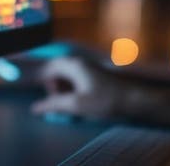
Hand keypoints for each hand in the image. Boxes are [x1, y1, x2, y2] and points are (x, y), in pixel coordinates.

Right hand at [31, 56, 146, 120]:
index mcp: (72, 65)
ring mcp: (85, 68)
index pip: (47, 67)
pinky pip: (73, 79)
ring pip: (63, 76)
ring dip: (60, 89)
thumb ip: (54, 104)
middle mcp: (77, 62)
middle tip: (56, 101)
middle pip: (54, 71)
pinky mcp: (91, 75)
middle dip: (51, 86)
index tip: (36, 89)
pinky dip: (69, 89)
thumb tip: (35, 107)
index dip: (39, 78)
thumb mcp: (78, 104)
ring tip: (68, 103)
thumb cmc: (106, 99)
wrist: (134, 99)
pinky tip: (77, 100)